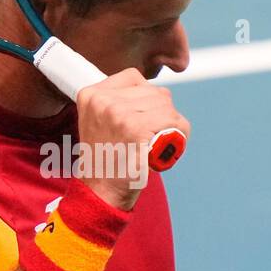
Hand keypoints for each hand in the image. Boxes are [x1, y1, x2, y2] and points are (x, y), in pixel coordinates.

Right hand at [74, 68, 190, 210]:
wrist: (101, 192)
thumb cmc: (107, 160)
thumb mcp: (99, 121)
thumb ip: (116, 102)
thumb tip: (152, 91)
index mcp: (91, 94)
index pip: (133, 78)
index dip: (145, 98)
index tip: (141, 120)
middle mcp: (103, 100)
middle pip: (154, 92)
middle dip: (161, 113)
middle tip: (152, 137)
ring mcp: (119, 113)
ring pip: (166, 105)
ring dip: (171, 125)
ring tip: (157, 144)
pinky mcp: (136, 129)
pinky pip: (173, 121)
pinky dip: (179, 134)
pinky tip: (168, 147)